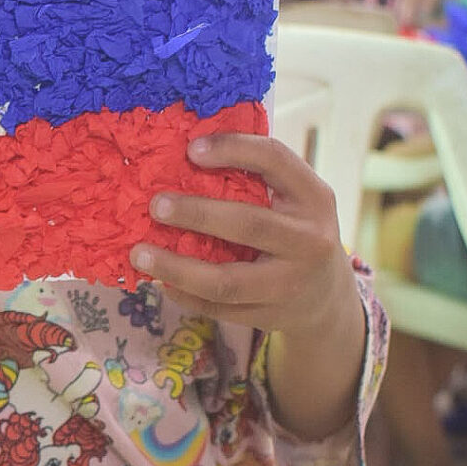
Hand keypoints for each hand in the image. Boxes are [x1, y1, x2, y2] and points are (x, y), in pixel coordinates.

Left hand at [132, 133, 365, 438]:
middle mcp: (310, 240)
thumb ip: (256, 175)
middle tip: (155, 206)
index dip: (233, 149)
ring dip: (177, 268)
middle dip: (196, 214)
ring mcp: (292, 284)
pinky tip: (160, 282)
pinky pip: (219, 309)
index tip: (191, 149)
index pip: (275, 160)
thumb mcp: (294, 197)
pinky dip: (184, 294)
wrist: (328, 296)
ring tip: (138, 255)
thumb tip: (185, 151)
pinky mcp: (272, 317)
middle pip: (248, 225)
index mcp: (314, 197)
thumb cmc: (295, 229)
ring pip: (227, 281)